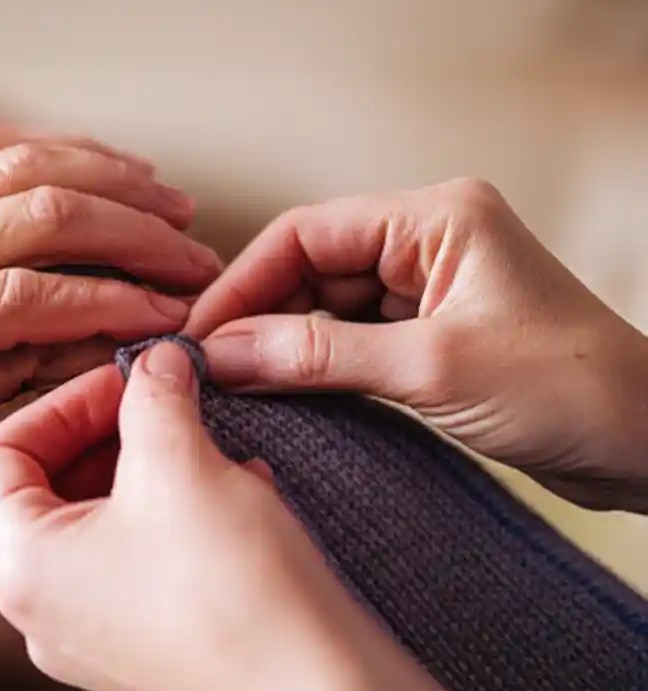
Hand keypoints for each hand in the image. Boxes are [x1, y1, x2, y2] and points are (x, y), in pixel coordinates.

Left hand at [0, 341, 463, 690]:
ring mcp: (90, 639)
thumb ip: (153, 394)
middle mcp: (40, 613)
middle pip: (43, 490)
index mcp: (21, 568)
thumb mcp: (183, 464)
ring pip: (95, 524)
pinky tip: (235, 496)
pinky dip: (172, 516)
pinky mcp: (142, 652)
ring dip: (147, 470)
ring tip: (209, 450)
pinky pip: (134, 563)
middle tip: (165, 402)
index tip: (125, 380)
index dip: (60, 402)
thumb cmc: (237, 593)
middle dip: (107, 434)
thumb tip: (155, 360)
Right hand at [186, 178, 647, 511]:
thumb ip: (319, 355)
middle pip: (310, 267)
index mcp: (436, 217)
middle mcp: (428, 242)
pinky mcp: (431, 334)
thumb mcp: (431, 370)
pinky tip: (283, 394)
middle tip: (207, 369)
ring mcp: (429, 289)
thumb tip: (224, 352)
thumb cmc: (572, 390)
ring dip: (282, 344)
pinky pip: (351, 340)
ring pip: (325, 307)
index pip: (307, 233)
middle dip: (257, 316)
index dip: (243, 283)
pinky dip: (315, 366)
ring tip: (235, 387)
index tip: (197, 334)